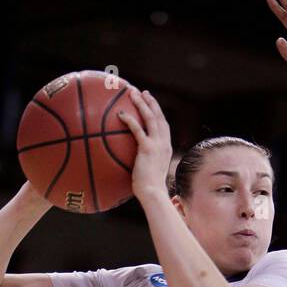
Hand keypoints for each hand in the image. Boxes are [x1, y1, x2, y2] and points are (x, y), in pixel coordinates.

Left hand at [117, 88, 172, 203]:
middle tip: (142, 92)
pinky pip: (138, 130)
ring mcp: (157, 145)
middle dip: (151, 102)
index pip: (163, 125)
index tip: (150, 103)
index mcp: (166, 148)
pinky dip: (129, 120)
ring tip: (132, 93)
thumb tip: (132, 163)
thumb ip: (143, 163)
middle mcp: (164, 143)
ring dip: (141, 103)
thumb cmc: (149, 189)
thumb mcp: (148, 173)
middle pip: (159, 117)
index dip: (157, 112)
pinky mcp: (148, 149)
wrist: (153, 194)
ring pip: (150, 118)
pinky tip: (120, 114)